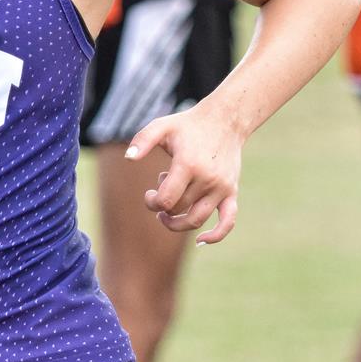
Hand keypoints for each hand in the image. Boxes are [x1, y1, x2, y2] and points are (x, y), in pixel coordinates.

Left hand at [125, 103, 243, 244]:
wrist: (225, 120)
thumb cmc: (188, 125)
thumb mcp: (162, 126)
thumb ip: (142, 140)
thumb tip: (128, 158)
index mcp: (188, 164)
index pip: (165, 200)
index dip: (152, 203)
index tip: (149, 193)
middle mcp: (206, 179)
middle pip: (178, 210)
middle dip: (162, 208)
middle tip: (159, 193)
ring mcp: (221, 187)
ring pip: (197, 220)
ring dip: (178, 224)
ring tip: (167, 216)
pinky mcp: (232, 191)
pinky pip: (228, 221)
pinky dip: (217, 235)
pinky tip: (201, 240)